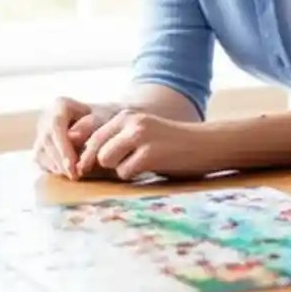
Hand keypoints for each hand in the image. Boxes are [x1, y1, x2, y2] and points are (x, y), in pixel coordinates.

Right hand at [32, 97, 105, 179]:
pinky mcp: (39, 146)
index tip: (72, 166)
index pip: (56, 127)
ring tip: (75, 174)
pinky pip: (41, 160)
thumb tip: (72, 136)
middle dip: (61, 161)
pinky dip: (54, 168)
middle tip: (76, 175)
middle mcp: (45, 118)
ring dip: (57, 166)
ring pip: (41, 153)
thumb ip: (91, 124)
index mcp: (60, 105)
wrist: (100, 122)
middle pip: (47, 142)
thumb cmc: (104, 118)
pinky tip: (68, 171)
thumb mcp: (103, 117)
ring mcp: (39, 132)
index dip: (63, 148)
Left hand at [75, 110, 211, 180]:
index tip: (95, 171)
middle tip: (118, 171)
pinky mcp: (150, 153)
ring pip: (107, 160)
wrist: (207, 144)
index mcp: (126, 115)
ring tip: (139, 166)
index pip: (93, 137)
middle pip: (96, 150)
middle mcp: (131, 121)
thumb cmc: (172, 144)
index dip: (89, 157)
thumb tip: (82, 163)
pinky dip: (135, 176)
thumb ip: (117, 142)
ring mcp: (140, 136)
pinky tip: (152, 168)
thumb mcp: (142, 134)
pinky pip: (125, 172)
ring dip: (119, 169)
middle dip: (101, 165)